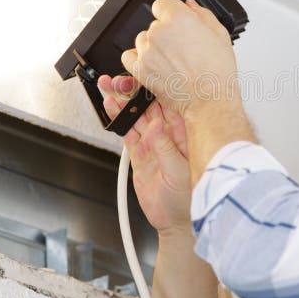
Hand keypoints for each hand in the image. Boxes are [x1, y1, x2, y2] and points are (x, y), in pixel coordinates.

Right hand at [99, 74, 190, 233]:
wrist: (176, 222)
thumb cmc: (190, 199)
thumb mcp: (180, 173)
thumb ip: (167, 150)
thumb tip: (158, 127)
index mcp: (185, 134)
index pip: (170, 104)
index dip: (157, 89)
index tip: (144, 75)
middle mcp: (169, 135)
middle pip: (149, 106)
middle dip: (134, 91)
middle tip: (118, 79)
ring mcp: (153, 144)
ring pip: (136, 116)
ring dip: (123, 101)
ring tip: (108, 86)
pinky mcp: (140, 155)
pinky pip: (128, 133)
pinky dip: (118, 120)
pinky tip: (110, 107)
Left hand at [120, 0, 239, 117]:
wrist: (209, 99)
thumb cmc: (216, 72)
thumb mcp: (219, 35)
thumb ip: (202, 14)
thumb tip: (190, 4)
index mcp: (178, 18)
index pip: (162, 4)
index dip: (171, 14)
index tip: (176, 23)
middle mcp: (159, 32)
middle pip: (154, 24)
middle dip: (165, 33)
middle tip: (181, 48)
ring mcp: (147, 51)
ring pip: (143, 40)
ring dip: (153, 47)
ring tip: (171, 60)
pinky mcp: (140, 69)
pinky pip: (129, 57)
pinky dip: (138, 59)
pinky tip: (153, 64)